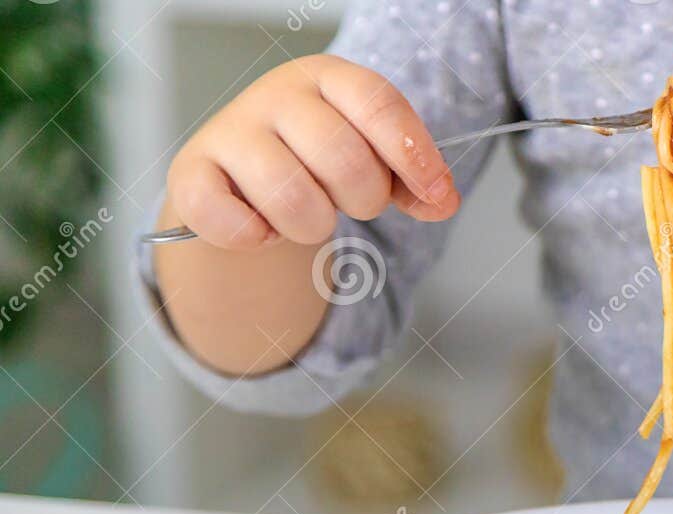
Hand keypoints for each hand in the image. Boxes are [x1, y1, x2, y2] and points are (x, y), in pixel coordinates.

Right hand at [166, 54, 460, 248]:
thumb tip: (442, 199)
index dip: (413, 153)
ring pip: (293, 198)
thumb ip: (415, 179)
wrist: (241, 179)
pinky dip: (256, 238)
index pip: (378, 104)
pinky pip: (233, 223)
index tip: (434, 193)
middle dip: (364, 199)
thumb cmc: (316, 160)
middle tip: (352, 202)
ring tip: (307, 215)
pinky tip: (261, 228)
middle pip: (343, 157)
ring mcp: (229, 131)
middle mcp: (276, 95)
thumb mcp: (373, 158)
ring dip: (313, 226)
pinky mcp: (191, 172)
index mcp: (328, 77)